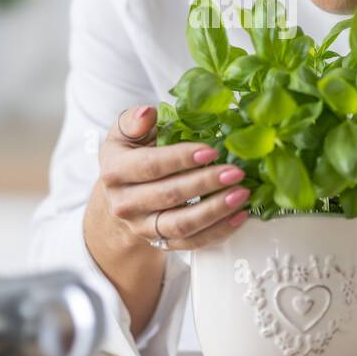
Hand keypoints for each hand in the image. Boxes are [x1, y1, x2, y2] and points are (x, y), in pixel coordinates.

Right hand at [96, 105, 251, 250]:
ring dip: (215, 211)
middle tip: (235, 172)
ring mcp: (143, 227)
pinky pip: (192, 242)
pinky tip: (239, 216)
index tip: (210, 151)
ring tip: (241, 195)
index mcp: (115, 172)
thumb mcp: (124, 133)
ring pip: (181, 224)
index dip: (181, 159)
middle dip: (205, 183)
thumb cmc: (130, 156)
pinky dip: (218, 231)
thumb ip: (134, 120)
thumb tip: (147, 113)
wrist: (122, 195)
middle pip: (169, 195)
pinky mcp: (161, 242)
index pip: (151, 166)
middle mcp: (125, 204)